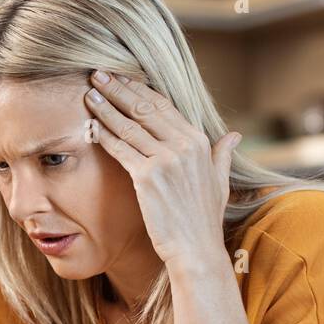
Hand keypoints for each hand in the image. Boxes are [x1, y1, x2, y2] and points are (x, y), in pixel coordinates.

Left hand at [84, 70, 241, 272]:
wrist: (196, 249)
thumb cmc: (204, 219)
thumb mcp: (219, 182)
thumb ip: (222, 154)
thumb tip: (233, 135)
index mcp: (199, 142)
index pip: (164, 106)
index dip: (140, 89)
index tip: (122, 78)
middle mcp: (184, 146)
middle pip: (144, 108)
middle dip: (118, 89)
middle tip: (98, 74)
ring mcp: (166, 160)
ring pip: (129, 126)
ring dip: (106, 108)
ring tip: (90, 94)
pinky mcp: (148, 177)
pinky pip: (121, 150)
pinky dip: (104, 135)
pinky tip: (91, 125)